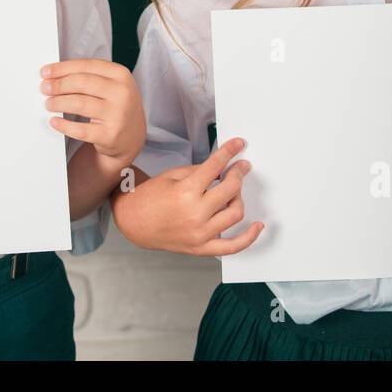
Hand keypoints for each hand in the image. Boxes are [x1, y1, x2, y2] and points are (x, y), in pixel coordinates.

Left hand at [39, 58, 145, 166]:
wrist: (131, 136)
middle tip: (44, 88)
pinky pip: (80, 129)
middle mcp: (122, 93)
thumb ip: (88, 76)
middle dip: (58, 85)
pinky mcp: (110, 134)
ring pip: (79, 104)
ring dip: (58, 103)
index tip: (45, 72)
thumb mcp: (111, 85)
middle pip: (81, 83)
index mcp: (120, 74)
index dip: (62, 68)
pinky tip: (54, 121)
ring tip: (49, 104)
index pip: (86, 66)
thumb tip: (54, 75)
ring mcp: (117, 114)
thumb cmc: (115, 105)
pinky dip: (63, 125)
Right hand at [112, 137, 263, 254]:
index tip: (238, 144)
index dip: (229, 152)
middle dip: (238, 173)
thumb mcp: (172, 175)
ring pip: (235, 213)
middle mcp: (195, 213)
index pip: (215, 166)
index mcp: (186, 192)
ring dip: (238, 197)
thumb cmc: (150, 197)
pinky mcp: (202, 247)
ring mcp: (200, 233)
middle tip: (240, 168)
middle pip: (230, 189)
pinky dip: (249, 237)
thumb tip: (222, 168)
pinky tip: (258, 226)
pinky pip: (233, 246)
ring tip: (233, 191)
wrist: (133, 222)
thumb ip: (200, 172)